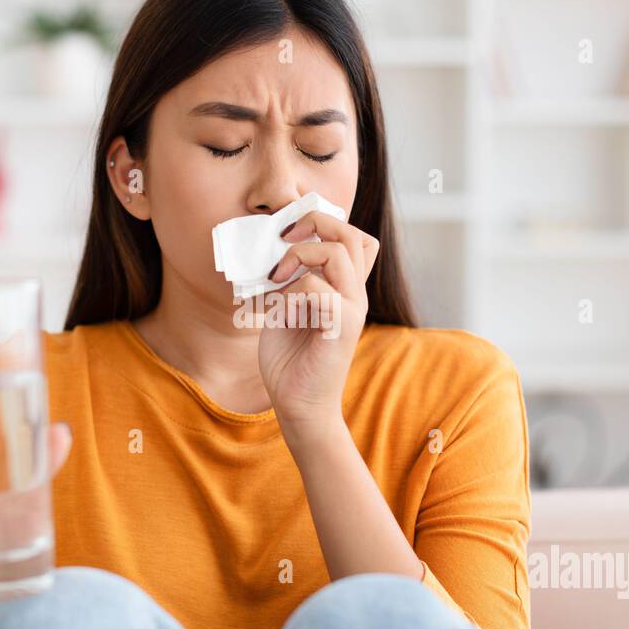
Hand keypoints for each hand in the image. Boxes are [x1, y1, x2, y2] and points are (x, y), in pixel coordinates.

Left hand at [257, 211, 378, 433]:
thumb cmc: (290, 360)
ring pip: (338, 252)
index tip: (289, 234)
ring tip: (277, 278)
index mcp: (343, 288)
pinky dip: (291, 292)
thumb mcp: (285, 309)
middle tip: (284, 238)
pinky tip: (281, 311)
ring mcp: (352, 309)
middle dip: (314, 223)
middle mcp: (354, 294)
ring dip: (299, 256)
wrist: (297, 405)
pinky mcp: (342, 327)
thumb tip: (272, 250)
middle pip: (352, 235)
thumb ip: (289, 281)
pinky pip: (317, 288)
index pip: (355, 238)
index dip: (326, 223)